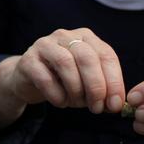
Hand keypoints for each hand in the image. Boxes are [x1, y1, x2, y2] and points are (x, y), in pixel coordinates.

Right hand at [0, 27, 125, 127]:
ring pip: (66, 63)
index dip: (114, 81)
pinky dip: (56, 94)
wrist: (29, 79)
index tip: (115, 104)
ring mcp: (45, 45)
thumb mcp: (86, 83)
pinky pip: (45, 77)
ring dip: (75, 89)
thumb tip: (115, 105)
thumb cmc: (63, 80)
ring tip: (76, 104)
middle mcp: (66, 36)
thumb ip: (102, 90)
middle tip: (96, 107)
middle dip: (96, 86)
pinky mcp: (28, 60)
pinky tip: (60, 102)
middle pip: (87, 58)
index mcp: (86, 38)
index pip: (106, 55)